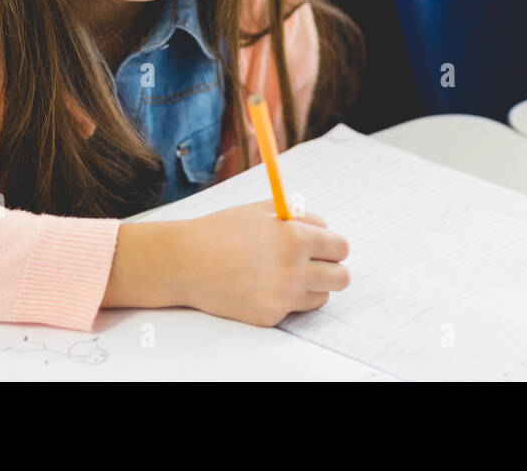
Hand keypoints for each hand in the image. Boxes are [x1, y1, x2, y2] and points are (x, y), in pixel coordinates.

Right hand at [177, 201, 350, 326]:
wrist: (186, 262)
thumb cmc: (223, 231)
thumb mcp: (264, 210)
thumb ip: (300, 217)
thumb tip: (325, 229)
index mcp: (295, 238)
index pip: (341, 248)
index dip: (333, 245)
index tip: (324, 246)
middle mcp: (293, 270)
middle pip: (341, 277)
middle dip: (331, 267)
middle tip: (314, 261)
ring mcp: (282, 297)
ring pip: (322, 296)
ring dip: (312, 285)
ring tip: (286, 272)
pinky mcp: (269, 316)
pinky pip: (295, 309)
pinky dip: (288, 298)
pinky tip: (265, 285)